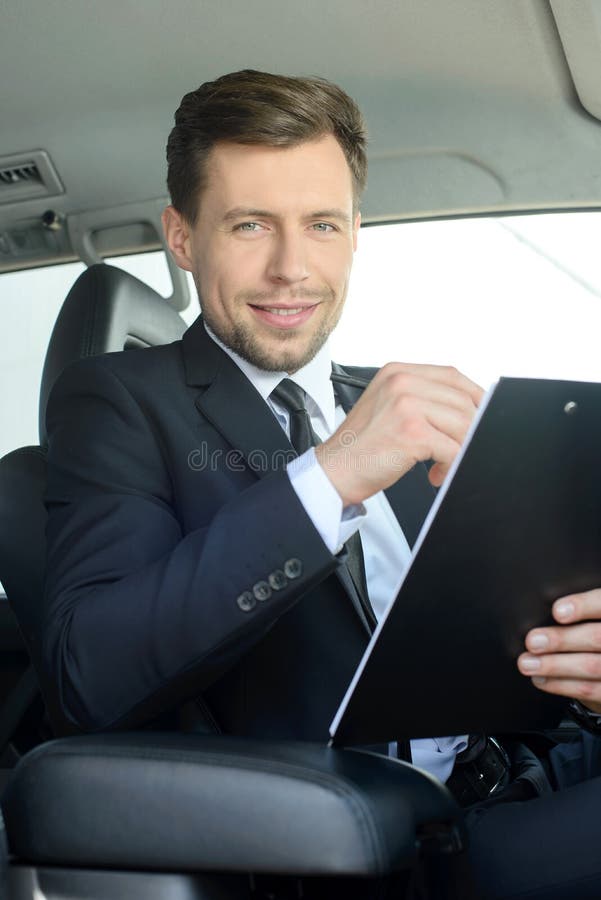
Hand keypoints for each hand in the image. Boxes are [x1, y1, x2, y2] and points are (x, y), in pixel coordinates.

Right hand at [315, 362, 482, 505]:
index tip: (478, 416)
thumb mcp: (388, 407)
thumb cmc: (359, 446)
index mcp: (397, 372)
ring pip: (462, 425)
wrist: (332, 471)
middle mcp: (402, 382)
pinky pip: (452, 449)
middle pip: (462, 401)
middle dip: (468, 430)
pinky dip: (450, 465)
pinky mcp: (412, 432)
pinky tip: (434, 473)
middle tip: (457, 450)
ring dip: (459, 450)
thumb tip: (465, 410)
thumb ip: (421, 399)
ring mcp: (407, 405)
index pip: (452, 375)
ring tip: (443, 464)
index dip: (473, 397)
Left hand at [518, 589, 600, 714]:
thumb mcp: (592, 615)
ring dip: (555, 666)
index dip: (584, 606)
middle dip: (561, 640)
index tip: (557, 611)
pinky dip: (561, 685)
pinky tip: (541, 679)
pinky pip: (590, 689)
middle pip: (597, 637)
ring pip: (592, 666)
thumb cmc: (593, 630)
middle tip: (532, 641)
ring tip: (528, 663)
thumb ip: (580, 610)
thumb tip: (545, 611)